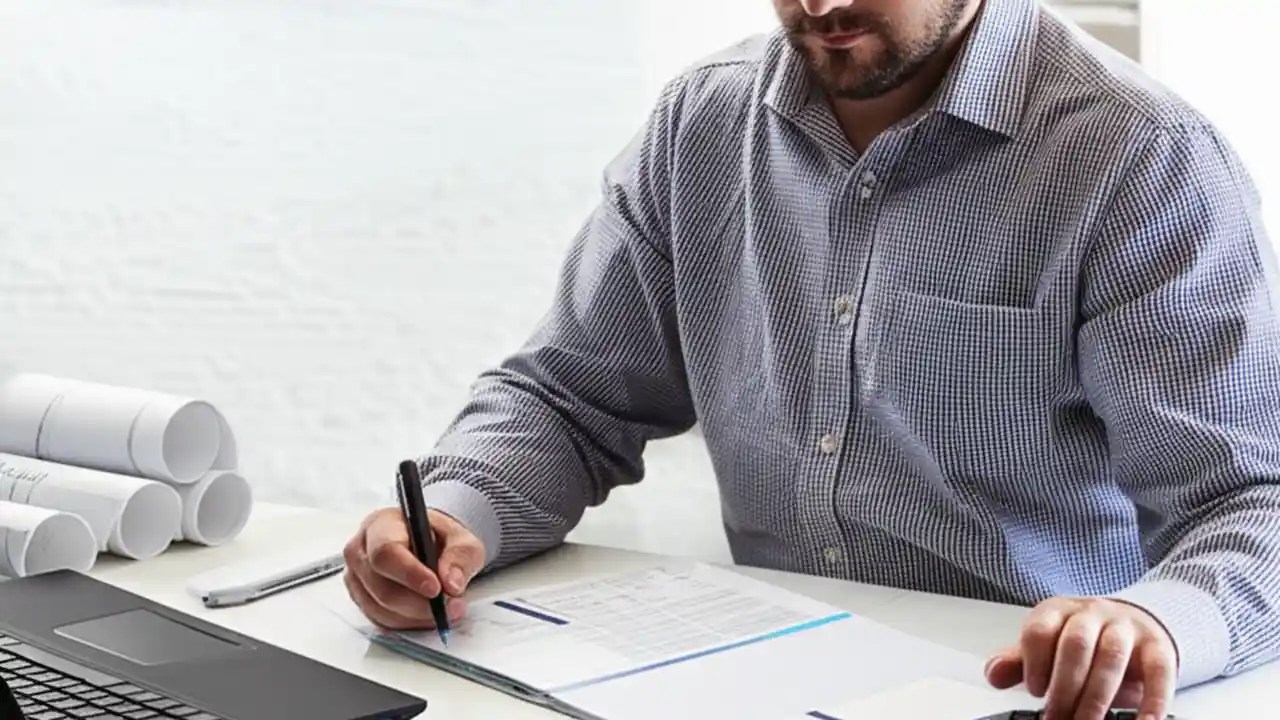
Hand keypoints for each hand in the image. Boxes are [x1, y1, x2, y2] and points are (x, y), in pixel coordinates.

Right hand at [342, 506, 485, 629]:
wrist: (429, 547)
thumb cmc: (439, 539)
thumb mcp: (462, 539)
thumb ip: (461, 557)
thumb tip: (452, 582)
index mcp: (381, 525)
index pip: (386, 552)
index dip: (410, 574)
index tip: (436, 588)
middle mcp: (361, 552)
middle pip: (382, 587)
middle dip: (421, 603)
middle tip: (452, 605)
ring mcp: (357, 580)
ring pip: (382, 610)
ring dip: (418, 616)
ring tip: (447, 610)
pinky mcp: (362, 602)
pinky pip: (382, 622)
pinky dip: (410, 623)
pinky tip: (429, 615)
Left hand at [985, 597, 1177, 719]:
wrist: (1133, 624)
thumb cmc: (1082, 641)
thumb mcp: (1047, 647)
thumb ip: (1019, 661)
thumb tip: (994, 675)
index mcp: (1058, 611)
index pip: (1040, 629)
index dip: (1035, 661)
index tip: (1036, 691)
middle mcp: (1092, 613)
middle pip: (1075, 643)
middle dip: (1065, 685)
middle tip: (1057, 717)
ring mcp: (1126, 627)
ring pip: (1111, 655)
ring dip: (1098, 695)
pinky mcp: (1157, 646)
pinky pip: (1159, 669)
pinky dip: (1152, 699)